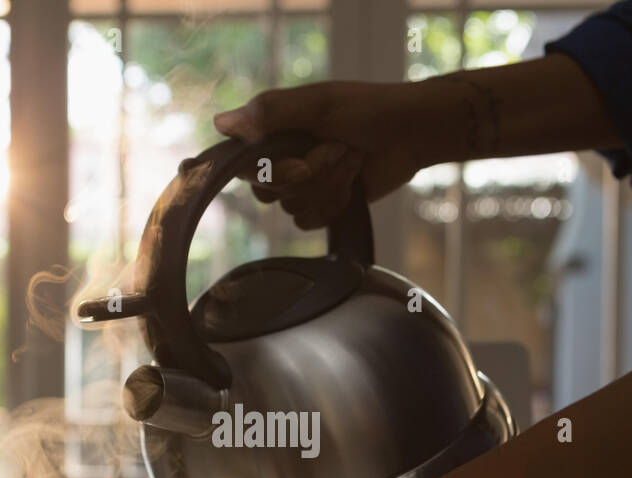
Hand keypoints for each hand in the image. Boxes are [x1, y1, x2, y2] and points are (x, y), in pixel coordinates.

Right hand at [214, 80, 445, 229]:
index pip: (241, 163)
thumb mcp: (319, 103)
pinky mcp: (321, 203)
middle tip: (338, 149)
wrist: (411, 134)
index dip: (270, 170)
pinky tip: (353, 183)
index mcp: (272, 129)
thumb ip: (272, 112)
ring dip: (329, 185)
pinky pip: (310, 221)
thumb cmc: (368, 109)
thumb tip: (220, 124)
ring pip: (292, 207)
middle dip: (310, 175)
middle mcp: (280, 157)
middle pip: (266, 191)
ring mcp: (301, 183)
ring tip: (352, 160)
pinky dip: (336, 203)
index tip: (302, 164)